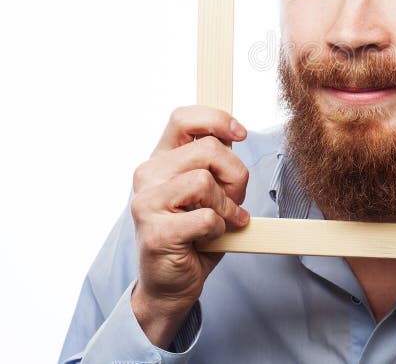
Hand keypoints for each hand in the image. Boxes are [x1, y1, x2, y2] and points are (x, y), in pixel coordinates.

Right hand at [129, 105, 249, 347]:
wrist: (170, 285)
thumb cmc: (194, 234)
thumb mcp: (210, 190)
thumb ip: (216, 163)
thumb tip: (234, 135)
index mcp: (161, 160)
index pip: (183, 119)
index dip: (216, 119)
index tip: (241, 134)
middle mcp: (148, 176)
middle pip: (208, 149)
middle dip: (235, 174)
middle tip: (235, 198)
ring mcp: (147, 204)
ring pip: (206, 181)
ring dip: (227, 204)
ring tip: (223, 220)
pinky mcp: (156, 232)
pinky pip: (206, 217)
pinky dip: (219, 228)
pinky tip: (210, 238)